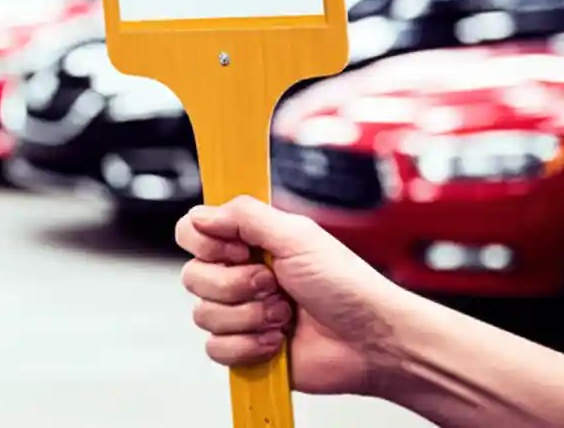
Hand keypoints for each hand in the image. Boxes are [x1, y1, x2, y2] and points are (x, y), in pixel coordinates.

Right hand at [176, 196, 405, 395]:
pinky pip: (216, 348)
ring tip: (284, 315)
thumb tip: (201, 214)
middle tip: (273, 284)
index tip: (239, 250)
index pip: (192, 231)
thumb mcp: (297, 236)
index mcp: (249, 241)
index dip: (206, 243)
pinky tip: (276, 341)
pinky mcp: (244, 348)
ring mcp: (240, 312)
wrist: (371, 342)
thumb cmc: (347, 286)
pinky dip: (248, 346)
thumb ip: (245, 216)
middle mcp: (240, 274)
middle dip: (236, 285)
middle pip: (193, 276)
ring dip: (248, 316)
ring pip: (203, 314)